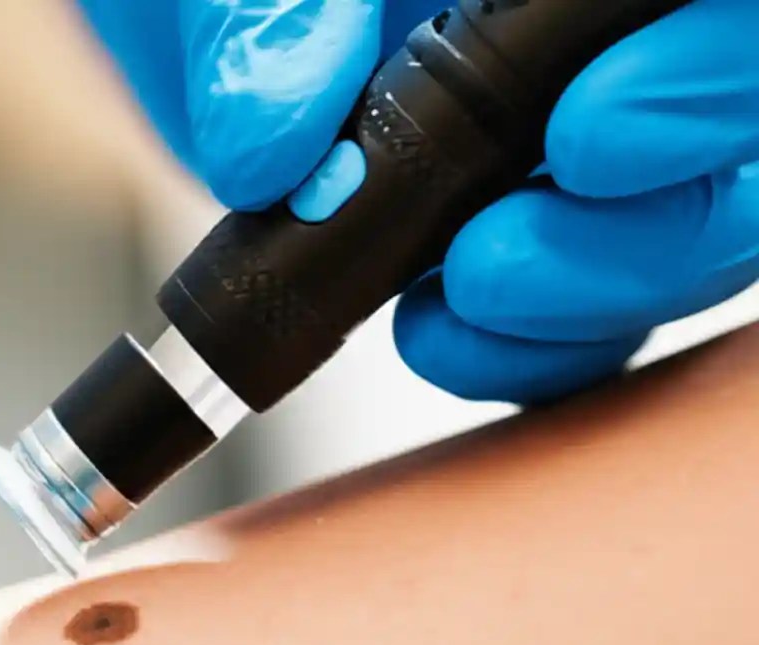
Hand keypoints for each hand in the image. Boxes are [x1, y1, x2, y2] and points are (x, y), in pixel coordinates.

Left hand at [84, 0, 758, 403]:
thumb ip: (257, 23)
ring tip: (462, 294)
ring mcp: (562, 152)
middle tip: (494, 252)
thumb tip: (268, 141)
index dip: (702, 79)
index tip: (583, 137)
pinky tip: (441, 336)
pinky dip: (531, 352)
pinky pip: (583, 320)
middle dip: (648, 224)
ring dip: (589, 298)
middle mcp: (588, 50)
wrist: (196, 30)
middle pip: (727, 152)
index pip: (707, 10)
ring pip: (679, 242)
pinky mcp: (518, 236)